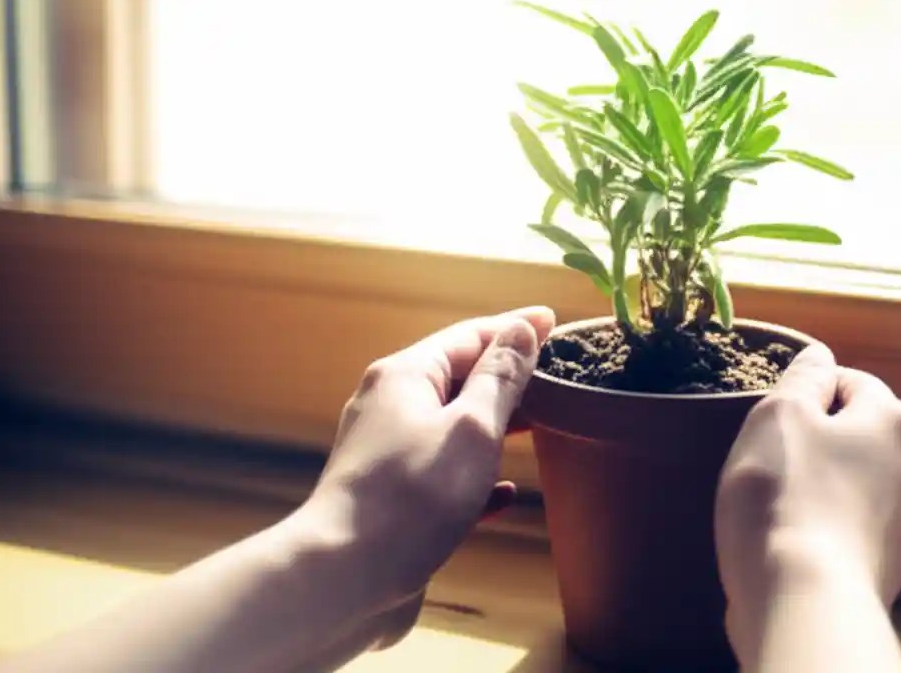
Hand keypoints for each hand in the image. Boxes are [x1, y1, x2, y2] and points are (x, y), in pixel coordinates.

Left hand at [295, 306, 555, 650]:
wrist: (343, 578)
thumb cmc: (411, 498)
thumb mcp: (472, 429)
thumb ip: (500, 379)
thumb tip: (522, 329)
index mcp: (405, 376)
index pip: (470, 335)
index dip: (515, 328)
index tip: (555, 321)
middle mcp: (390, 406)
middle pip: (458, 378)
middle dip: (508, 378)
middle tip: (558, 378)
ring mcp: (387, 454)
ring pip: (452, 427)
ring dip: (496, 426)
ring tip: (540, 427)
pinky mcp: (392, 499)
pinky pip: (442, 474)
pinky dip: (475, 474)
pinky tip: (504, 493)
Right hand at [714, 344, 900, 667]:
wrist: (806, 600)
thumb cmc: (784, 496)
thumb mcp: (777, 416)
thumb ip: (802, 378)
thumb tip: (820, 358)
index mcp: (895, 421)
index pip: (852, 382)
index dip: (808, 393)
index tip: (773, 420)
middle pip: (861, 436)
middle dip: (821, 442)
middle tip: (772, 462)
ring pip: (861, 485)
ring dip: (827, 487)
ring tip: (781, 508)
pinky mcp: (894, 568)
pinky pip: (857, 530)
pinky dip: (831, 529)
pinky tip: (797, 543)